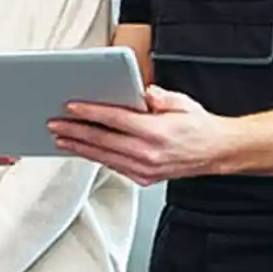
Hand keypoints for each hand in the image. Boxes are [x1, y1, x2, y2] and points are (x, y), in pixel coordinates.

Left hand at [46, 86, 235, 185]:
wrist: (217, 152)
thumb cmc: (198, 126)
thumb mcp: (180, 102)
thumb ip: (157, 96)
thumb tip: (139, 93)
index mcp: (156, 132)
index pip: (115, 120)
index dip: (90, 112)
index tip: (72, 107)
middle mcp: (148, 153)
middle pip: (102, 141)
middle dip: (75, 131)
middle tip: (54, 124)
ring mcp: (145, 169)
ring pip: (103, 157)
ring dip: (79, 147)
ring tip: (60, 138)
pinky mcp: (144, 178)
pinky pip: (113, 167)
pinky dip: (95, 157)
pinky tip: (82, 150)